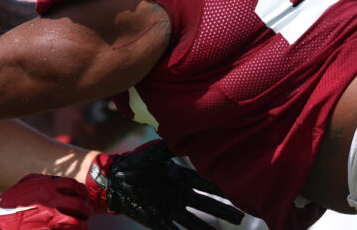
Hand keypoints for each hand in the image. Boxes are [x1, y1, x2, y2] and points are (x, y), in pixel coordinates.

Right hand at [0, 174, 90, 229]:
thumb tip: (62, 183)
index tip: (83, 196)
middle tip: (85, 212)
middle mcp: (50, 202)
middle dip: (86, 210)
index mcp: (47, 187)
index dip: (83, 191)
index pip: (75, 186)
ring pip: (77, 223)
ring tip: (82, 225)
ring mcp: (49, 220)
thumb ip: (46, 181)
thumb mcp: (28, 182)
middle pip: (80, 205)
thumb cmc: (12, 200)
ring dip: (82, 225)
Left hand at [86, 140, 243, 229]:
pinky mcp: (158, 219)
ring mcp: (170, 208)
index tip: (238, 190)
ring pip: (195, 222)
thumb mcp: (155, 152)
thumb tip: (190, 135)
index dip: (220, 188)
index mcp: (179, 177)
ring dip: (209, 229)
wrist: (114, 178)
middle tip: (242, 217)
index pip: (205, 184)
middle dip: (224, 211)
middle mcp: (178, 194)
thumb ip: (172, 147)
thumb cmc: (134, 161)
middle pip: (206, 205)